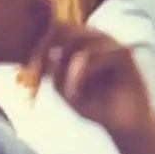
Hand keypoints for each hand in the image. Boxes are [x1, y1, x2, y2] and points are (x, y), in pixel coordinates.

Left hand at [41, 21, 154, 139]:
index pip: (57, 29)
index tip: (31, 69)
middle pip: (65, 29)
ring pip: (78, 42)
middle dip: (47, 52)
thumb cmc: (95, 105)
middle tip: (41, 77)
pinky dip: (77, 76)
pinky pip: (90, 56)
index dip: (40, 45)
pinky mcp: (123, 54)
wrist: (123, 124)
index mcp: (83, 43)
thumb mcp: (64, 89)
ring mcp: (112, 43)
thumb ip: (55, 70)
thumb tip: (51, 53)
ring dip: (65, 69)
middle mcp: (98, 38)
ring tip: (66, 93)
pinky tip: (74, 94)